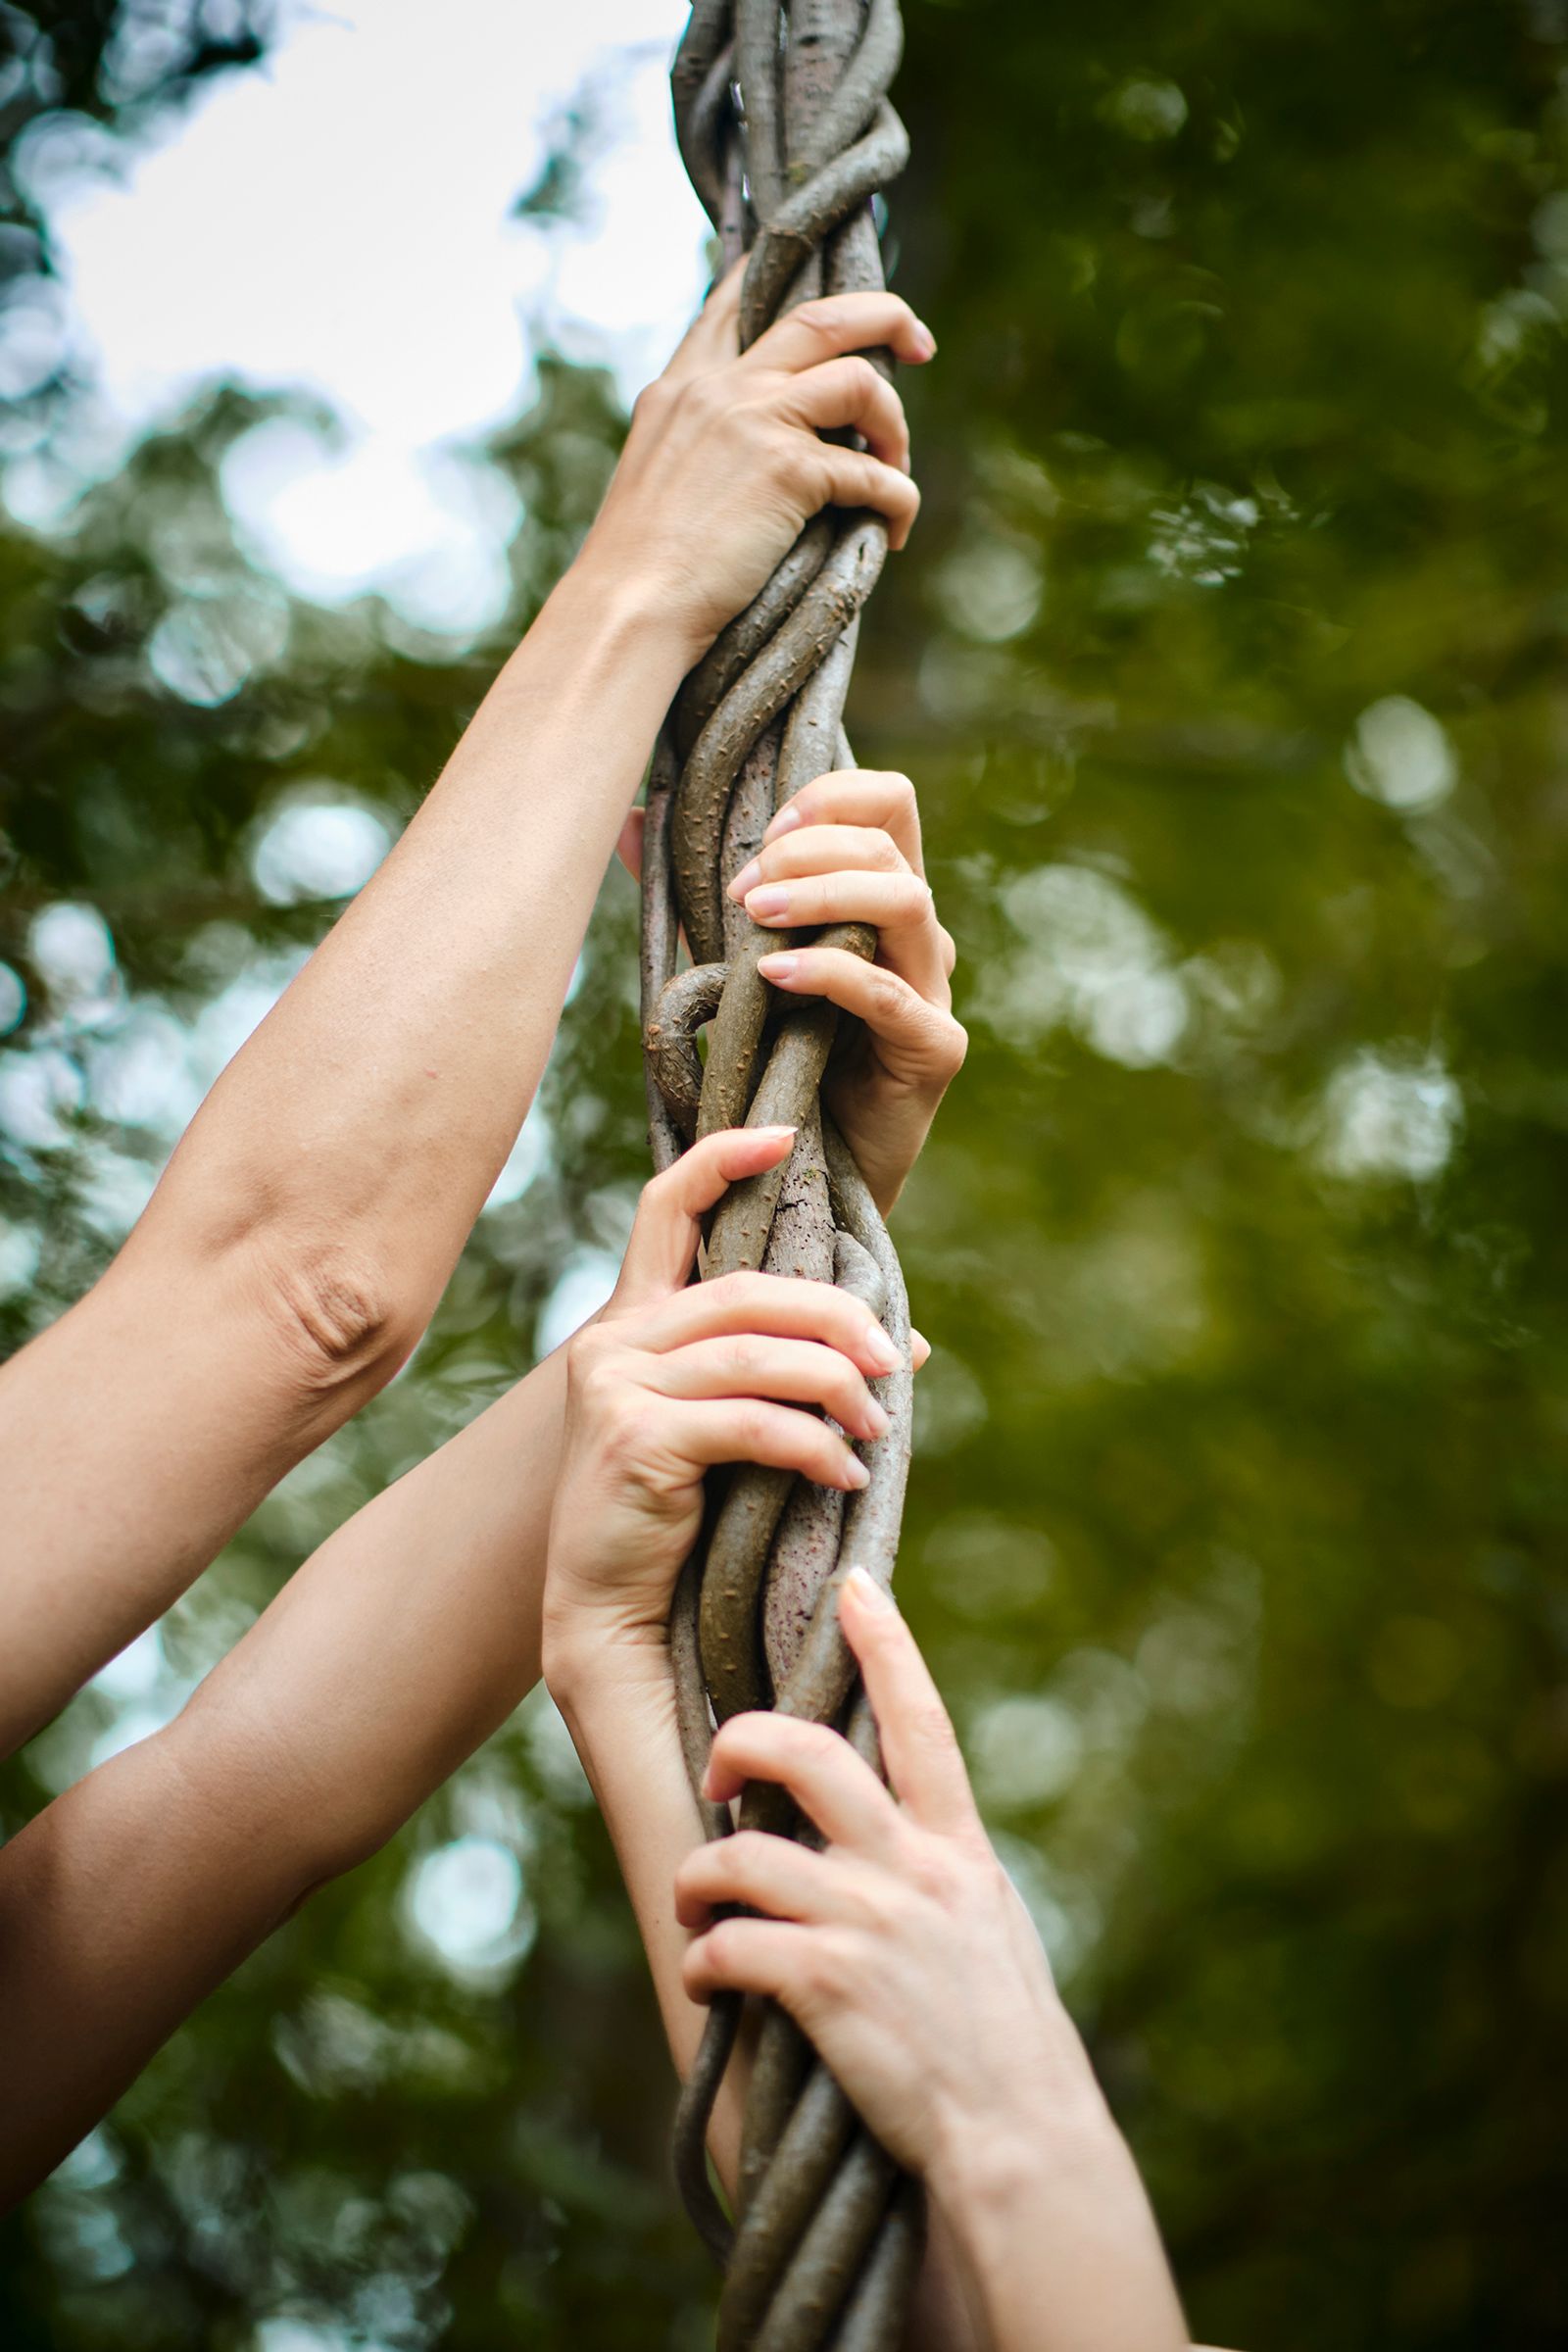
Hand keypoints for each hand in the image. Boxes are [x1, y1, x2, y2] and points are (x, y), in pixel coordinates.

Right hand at [541, 1130, 904, 1677]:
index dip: (719, 1160)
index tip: (783, 1137)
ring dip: (835, 1385)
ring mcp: (616, 1386)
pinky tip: (846, 1474)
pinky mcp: (634, 1439)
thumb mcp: (737, 1430)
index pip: (663, 1209)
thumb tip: (905, 1345)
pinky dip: (813, 1445)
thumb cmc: (677, 1520)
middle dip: (835, 1316)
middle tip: (891, 1359)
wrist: (610, 1615)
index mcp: (631, 1324)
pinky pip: (751, 1422)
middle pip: (745, 1291)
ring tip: (877, 1427)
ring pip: (755, 1354)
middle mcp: (614, 1342)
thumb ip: (797, 1373)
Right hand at [573, 266, 931, 664]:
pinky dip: (898, 499)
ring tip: (894, 467)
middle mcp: (719, 387)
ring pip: (860, 381)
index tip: (829, 283)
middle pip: (823, 317)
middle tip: (920, 343)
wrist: (629, 607)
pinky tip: (893, 530)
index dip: (783, 274)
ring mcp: (755, 420)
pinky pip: (872, 472)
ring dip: (894, 425)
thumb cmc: (640, 570)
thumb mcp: (658, 477)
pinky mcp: (788, 469)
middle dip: (885, 317)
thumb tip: (765, 450)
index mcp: (681, 386)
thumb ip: (701, 443)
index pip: (734, 301)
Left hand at [618, 768, 964, 1214]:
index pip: (889, 804)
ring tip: (751, 915)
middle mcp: (919, 938)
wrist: (804, 1169)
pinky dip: (828, 972)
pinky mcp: (934, 1049)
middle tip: (740, 888)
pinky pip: (889, 995)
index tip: (762, 834)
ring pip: (904, 901)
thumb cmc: (770, 1061)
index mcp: (882, 901)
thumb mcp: (728, 963)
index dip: (829, 797)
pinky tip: (772, 975)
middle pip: (890, 845)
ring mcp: (934, 991)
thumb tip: (625, 822)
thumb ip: (691, 898)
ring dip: (820, 894)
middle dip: (806, 850)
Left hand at [677, 1567, 1076, 2171]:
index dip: (885, 1644)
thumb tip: (897, 1836)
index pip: (919, 1721)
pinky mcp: (827, 1988)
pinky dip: (703, 1963)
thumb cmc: (1001, 2043)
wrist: (1020, 2140)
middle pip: (805, 1754)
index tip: (854, 1583)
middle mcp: (912, 1871)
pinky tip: (710, 1985)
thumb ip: (940, 1874)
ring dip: (701, 1879)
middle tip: (715, 1773)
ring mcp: (869, 1925)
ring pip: (743, 1854)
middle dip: (740, 1745)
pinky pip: (729, 1946)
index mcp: (956, 1850)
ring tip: (697, 1910)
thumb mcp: (990, 1931)